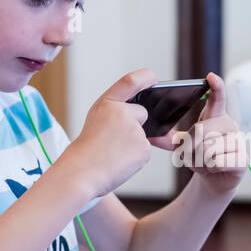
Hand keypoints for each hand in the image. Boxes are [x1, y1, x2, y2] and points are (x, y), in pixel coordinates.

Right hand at [65, 69, 156, 198]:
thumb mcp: (100, 126)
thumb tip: (170, 134)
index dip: (145, 77)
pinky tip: (119, 161)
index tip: (154, 78)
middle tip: (111, 140)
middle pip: (143, 113)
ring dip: (133, 145)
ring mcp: (134, 129)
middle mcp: (122, 112)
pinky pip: (145, 151)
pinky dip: (135, 158)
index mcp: (107, 103)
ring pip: (144, 135)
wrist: (80, 173)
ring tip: (111, 153)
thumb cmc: (88, 152)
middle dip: (135, 126)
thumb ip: (125, 119)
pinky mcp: (143, 148)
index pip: (130, 81)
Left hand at [156, 72, 248, 195]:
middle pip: (202, 130)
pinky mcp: (243, 158)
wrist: (215, 179)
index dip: (216, 86)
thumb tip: (151, 136)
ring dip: (201, 160)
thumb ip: (169, 138)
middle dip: (191, 146)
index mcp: (215, 116)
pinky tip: (216, 168)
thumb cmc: (201, 157)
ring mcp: (239, 140)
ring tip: (207, 162)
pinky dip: (211, 168)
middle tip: (195, 154)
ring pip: (209, 149)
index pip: (218, 98)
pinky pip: (218, 161)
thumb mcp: (183, 145)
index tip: (211, 76)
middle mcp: (230, 125)